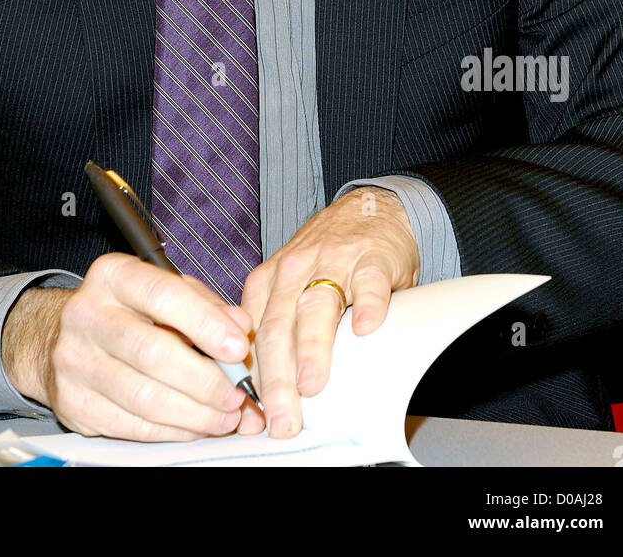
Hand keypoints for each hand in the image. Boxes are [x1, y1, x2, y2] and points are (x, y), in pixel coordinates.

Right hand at [1, 253, 252, 441]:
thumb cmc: (127, 311)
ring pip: (144, 397)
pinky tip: (194, 427)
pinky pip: (131, 425)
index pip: (163, 296)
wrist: (61, 337)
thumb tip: (240, 326)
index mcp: (113, 275)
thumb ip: (204, 303)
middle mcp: (86, 314)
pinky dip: (171, 431)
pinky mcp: (72, 403)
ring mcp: (74, 361)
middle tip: (237, 395)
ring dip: (194, 413)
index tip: (239, 347)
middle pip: (153, 353)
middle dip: (205, 380)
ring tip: (224, 417)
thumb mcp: (164, 290)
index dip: (205, 324)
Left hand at [236, 186, 419, 438]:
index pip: (251, 333)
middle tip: (281, 416)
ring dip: (311, 348)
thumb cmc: (326, 256)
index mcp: (269, 280)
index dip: (249, 376)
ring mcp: (334, 261)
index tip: (252, 415)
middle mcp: (294, 269)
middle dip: (276, 378)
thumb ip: (275, 325)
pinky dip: (368, 305)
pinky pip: (369, 282)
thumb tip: (261, 392)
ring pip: (316, 305)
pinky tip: (366, 329)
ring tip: (310, 384)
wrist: (369, 207)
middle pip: (277, 326)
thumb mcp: (289, 283)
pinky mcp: (373, 257)